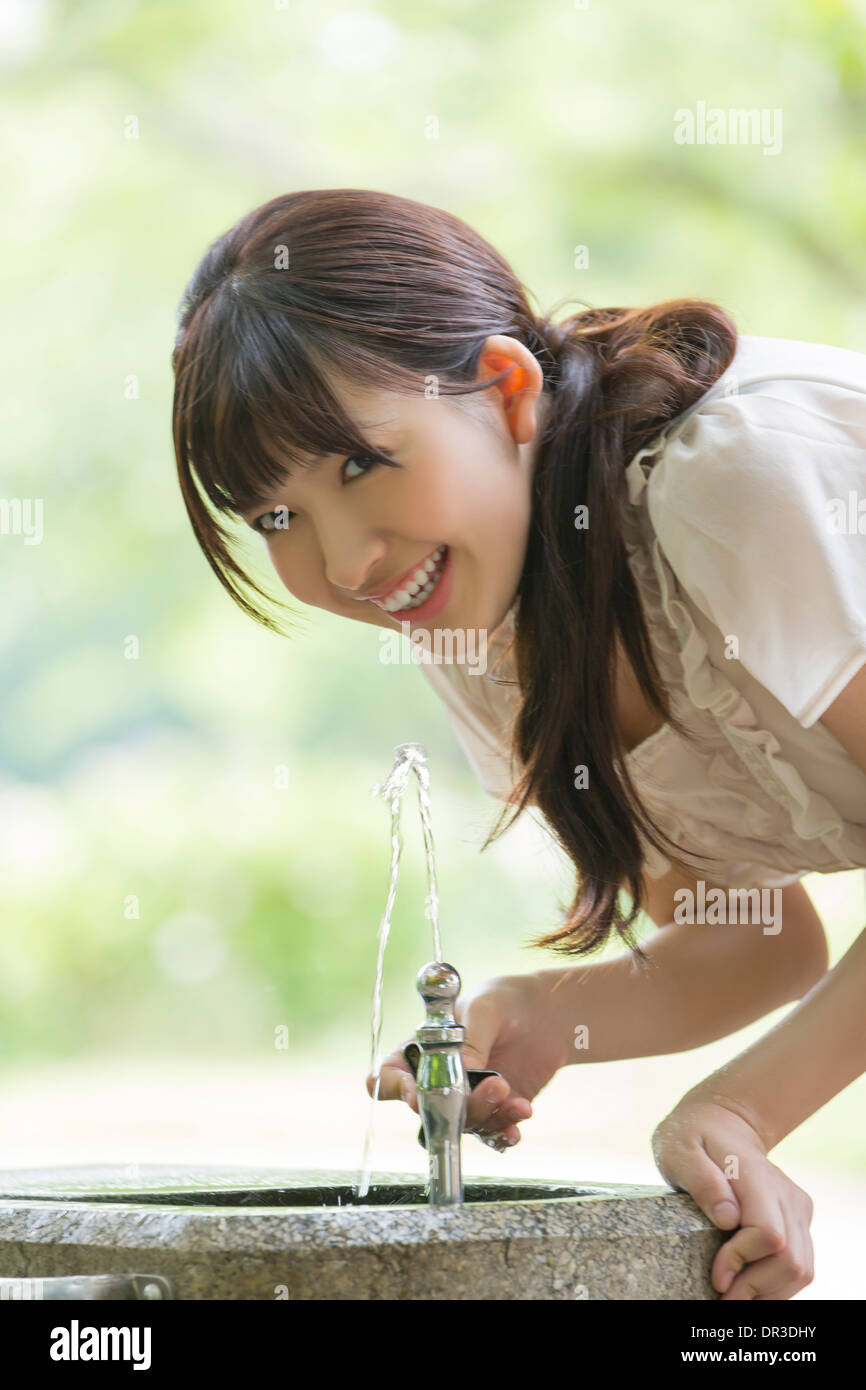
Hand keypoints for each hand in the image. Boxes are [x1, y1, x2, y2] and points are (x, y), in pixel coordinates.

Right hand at [365, 972, 566, 1151]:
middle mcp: (438, 1081)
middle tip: (493, 1085)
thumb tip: (463, 1071)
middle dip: (454, 1107)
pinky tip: (522, 1111)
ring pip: (462, 1126)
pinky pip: (493, 1134)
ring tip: (509, 1088)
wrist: (547, 1014)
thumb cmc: (504, 1000)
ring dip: (487, 1114)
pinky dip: (505, 1130)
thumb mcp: (485, 1007)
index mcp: (421, 1050)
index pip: (388, 1077)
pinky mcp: (495, 1113)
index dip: (395, 1089)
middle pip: (428, 1111)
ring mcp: (466, 1101)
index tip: (418, 1091)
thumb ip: (471, 1039)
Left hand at [651, 1091, 814, 1298]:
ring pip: (802, 1268)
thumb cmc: (693, 1136)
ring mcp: (796, 1208)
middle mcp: (785, 1194)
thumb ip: (702, 1180)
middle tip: (723, 1297)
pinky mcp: (798, 1219)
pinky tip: (750, 1285)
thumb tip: (728, 1219)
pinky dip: (778, 1285)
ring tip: (735, 1295)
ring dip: (769, 1292)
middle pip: (791, 1260)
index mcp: (756, 1176)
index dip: (743, 1261)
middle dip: (756, 1288)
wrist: (721, 1123)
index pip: (768, 1233)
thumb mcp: (680, 1150)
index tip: (716, 1276)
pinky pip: (800, 1264)